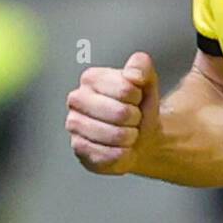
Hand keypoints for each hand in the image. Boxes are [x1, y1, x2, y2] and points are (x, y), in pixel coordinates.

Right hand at [66, 51, 159, 174]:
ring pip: (113, 135)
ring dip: (130, 137)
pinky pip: (107, 155)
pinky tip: (120, 147)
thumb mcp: (147, 82)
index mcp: (91, 78)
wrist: (141, 138)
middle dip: (135, 118)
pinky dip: (122, 154)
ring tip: (127, 132)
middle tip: (132, 118)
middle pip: (120, 113)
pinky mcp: (79, 150)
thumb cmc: (139, 108)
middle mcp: (77, 99)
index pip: (126, 89)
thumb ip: (141, 66)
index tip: (135, 99)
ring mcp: (75, 125)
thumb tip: (133, 75)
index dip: (137, 97)